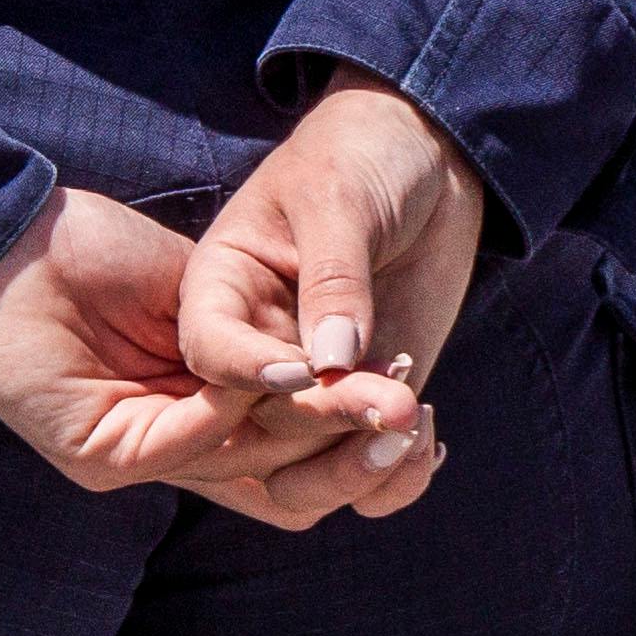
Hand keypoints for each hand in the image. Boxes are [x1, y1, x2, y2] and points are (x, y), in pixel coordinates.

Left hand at [0, 190, 440, 531]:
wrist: (0, 238)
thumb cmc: (88, 251)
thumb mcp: (204, 288)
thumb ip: (264, 331)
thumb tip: (349, 356)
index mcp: (206, 417)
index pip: (301, 460)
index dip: (362, 440)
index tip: (421, 405)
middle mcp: (178, 450)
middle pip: (290, 485)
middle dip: (359, 451)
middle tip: (415, 415)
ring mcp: (139, 459)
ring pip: (251, 472)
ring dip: (316, 431)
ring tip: (376, 398)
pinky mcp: (101, 454)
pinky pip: (188, 444)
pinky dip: (239, 409)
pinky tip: (286, 370)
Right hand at [177, 69, 490, 460]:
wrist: (423, 155)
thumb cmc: (360, 154)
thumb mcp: (339, 197)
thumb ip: (334, 277)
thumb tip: (332, 364)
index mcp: (221, 286)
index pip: (208, 350)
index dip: (246, 374)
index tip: (310, 370)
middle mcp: (256, 347)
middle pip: (253, 429)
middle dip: (323, 426)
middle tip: (396, 401)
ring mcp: (311, 385)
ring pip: (300, 475)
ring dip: (354, 471)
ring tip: (412, 426)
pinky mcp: (365, 403)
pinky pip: (361, 475)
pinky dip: (392, 481)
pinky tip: (426, 440)